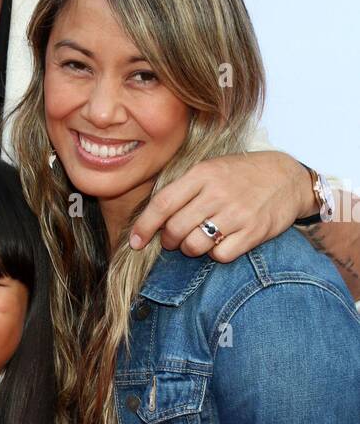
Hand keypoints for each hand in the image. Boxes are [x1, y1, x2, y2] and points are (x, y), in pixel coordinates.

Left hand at [128, 151, 313, 260]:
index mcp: (202, 173)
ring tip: (198, 240)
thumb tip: (151, 217)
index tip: (135, 242)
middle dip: (169, 241)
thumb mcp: (212, 169)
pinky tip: (221, 242)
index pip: (162, 203)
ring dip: (191, 249)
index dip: (144, 226)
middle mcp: (218, 192)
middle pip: (176, 229)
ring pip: (195, 245)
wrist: (289, 177)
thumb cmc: (242, 175)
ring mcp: (237, 212)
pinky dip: (216, 254)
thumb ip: (184, 189)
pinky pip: (221, 255)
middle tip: (174, 240)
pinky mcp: (254, 231)